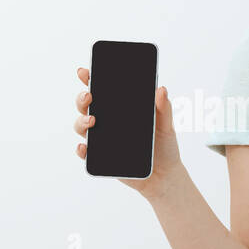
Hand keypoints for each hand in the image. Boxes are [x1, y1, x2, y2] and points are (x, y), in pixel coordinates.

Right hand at [74, 66, 184, 198]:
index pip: (102, 90)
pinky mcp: (101, 158)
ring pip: (82, 126)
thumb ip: (164, 108)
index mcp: (121, 109)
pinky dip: (82, 150)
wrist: (164, 175)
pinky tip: (84, 147)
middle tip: (89, 96)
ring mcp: (102, 139)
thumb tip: (161, 89)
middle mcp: (108, 122)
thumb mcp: (166, 125)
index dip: (90, 79)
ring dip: (81, 121)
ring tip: (92, 121)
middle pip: (87, 106)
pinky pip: (86, 153)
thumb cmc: (164, 146)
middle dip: (82, 98)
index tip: (85, 72)